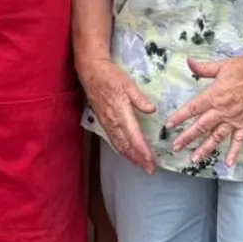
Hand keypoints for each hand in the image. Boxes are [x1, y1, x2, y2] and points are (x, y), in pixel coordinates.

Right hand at [79, 57, 156, 172]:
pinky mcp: (103, 122)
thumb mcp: (128, 84)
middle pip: (126, 145)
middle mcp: (113, 121)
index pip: (133, 136)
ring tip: (140, 165)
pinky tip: (127, 153)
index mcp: (121, 112)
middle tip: (150, 169)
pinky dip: (121, 150)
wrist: (91, 72)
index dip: (142, 150)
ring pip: (119, 145)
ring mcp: (106, 123)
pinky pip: (113, 140)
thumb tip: (152, 110)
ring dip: (130, 157)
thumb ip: (139, 99)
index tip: (150, 160)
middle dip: (138, 159)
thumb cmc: (110, 76)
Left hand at [168, 54, 242, 168]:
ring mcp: (233, 119)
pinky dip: (233, 152)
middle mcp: (221, 110)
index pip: (193, 109)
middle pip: (201, 126)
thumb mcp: (221, 65)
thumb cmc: (242, 68)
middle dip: (187, 137)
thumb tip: (187, 61)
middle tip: (175, 147)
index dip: (180, 117)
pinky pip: (238, 140)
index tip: (168, 126)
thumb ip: (203, 68)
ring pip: (216, 137)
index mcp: (213, 96)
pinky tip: (228, 163)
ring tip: (194, 159)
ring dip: (205, 148)